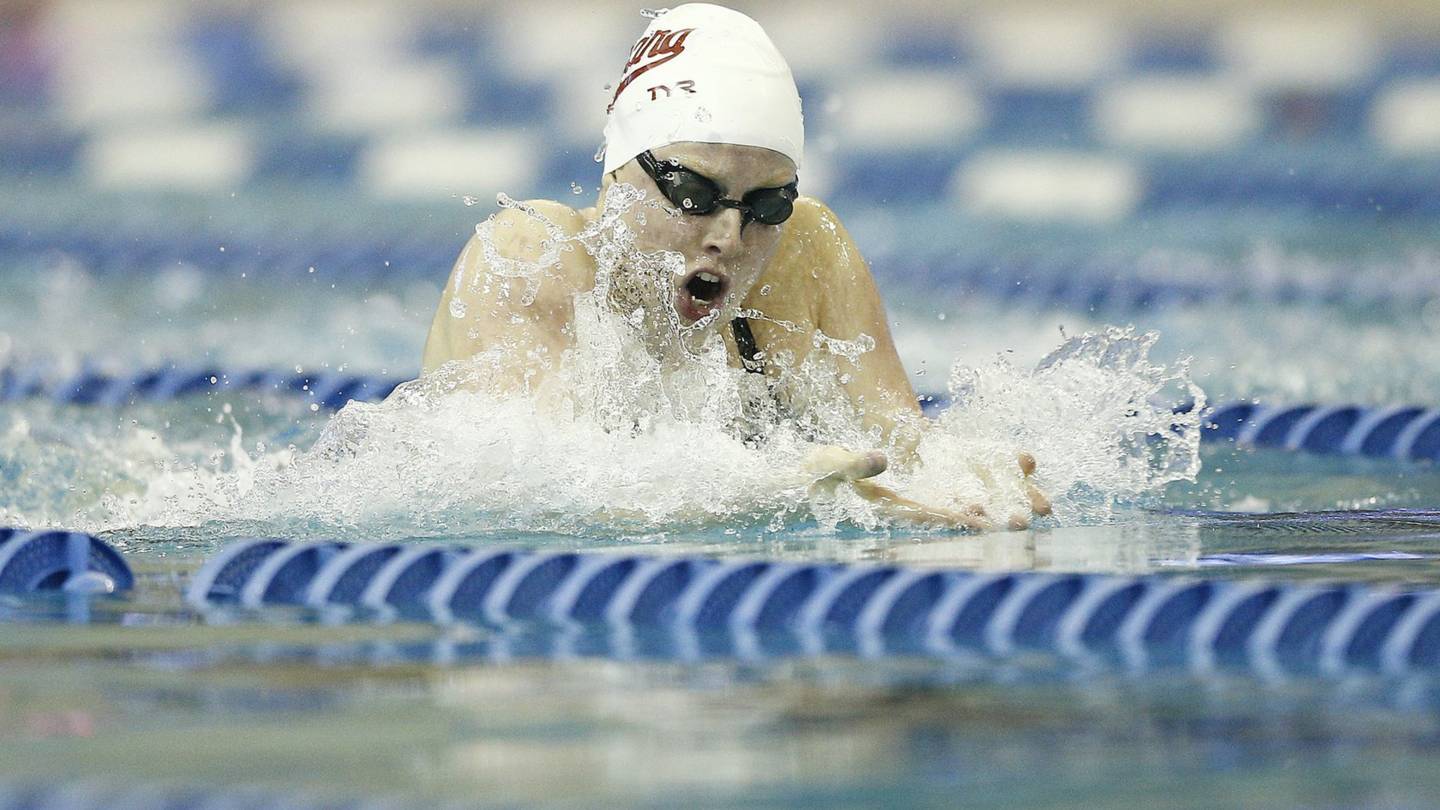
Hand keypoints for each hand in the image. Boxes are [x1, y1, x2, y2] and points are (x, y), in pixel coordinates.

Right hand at [803, 446, 1050, 531]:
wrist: (825, 471)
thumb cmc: (819, 472)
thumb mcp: (829, 465)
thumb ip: (853, 465)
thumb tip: (881, 459)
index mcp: (889, 508)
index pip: (926, 514)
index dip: (951, 515)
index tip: (978, 516)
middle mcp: (916, 505)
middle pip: (960, 512)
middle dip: (992, 515)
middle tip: (1023, 521)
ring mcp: (927, 492)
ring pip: (974, 494)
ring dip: (1006, 498)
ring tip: (1041, 506)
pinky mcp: (935, 475)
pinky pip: (972, 472)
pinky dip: (997, 467)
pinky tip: (1026, 461)